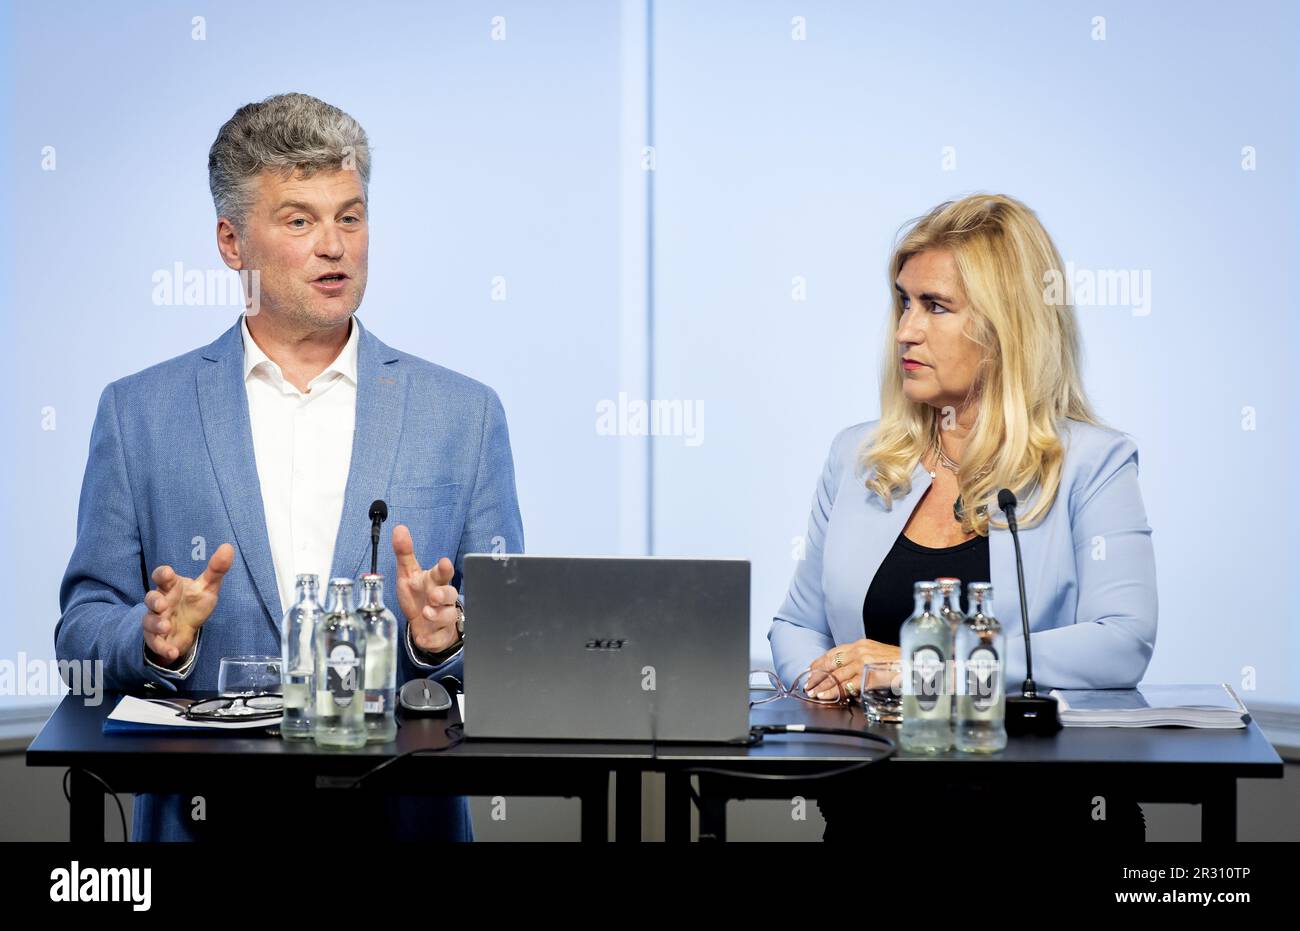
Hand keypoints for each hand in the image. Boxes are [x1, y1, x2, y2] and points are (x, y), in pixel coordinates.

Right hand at [142, 543, 233, 666]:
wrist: (188, 629)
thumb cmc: (194, 603)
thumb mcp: (208, 587)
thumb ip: (216, 569)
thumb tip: (228, 547)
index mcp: (171, 586)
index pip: (161, 576)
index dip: (162, 574)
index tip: (167, 574)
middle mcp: (161, 602)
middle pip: (150, 598)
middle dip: (154, 601)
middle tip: (162, 605)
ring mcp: (156, 620)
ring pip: (149, 621)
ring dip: (156, 624)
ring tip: (166, 627)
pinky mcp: (157, 638)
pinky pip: (155, 644)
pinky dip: (162, 648)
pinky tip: (173, 652)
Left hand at [392, 524, 460, 655]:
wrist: (425, 623)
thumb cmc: (418, 595)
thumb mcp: (408, 574)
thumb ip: (404, 552)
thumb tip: (399, 529)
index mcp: (435, 581)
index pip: (443, 573)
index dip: (444, 568)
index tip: (443, 563)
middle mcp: (442, 599)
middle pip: (451, 594)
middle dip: (444, 594)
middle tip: (433, 595)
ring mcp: (443, 618)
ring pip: (448, 616)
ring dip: (438, 615)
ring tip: (426, 613)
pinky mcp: (439, 636)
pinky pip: (439, 638)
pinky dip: (432, 638)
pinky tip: (424, 637)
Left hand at [805, 639, 900, 699]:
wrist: (917, 664)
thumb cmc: (900, 662)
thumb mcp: (877, 656)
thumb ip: (862, 663)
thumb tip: (848, 676)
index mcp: (860, 645)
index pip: (833, 653)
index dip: (819, 663)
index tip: (810, 671)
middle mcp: (860, 651)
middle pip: (831, 664)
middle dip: (817, 676)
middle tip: (808, 685)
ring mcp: (864, 662)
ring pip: (837, 676)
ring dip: (823, 686)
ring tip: (814, 694)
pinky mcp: (870, 675)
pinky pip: (849, 685)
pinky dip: (836, 691)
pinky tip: (829, 696)